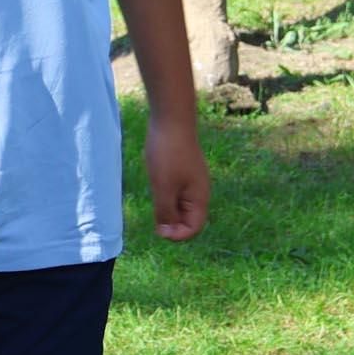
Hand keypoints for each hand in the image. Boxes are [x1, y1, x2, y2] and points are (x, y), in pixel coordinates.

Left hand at [144, 119, 209, 243]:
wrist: (171, 119)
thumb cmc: (168, 154)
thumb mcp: (164, 188)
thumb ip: (166, 212)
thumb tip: (166, 233)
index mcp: (199, 198)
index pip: (193, 228)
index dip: (177, 235)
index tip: (158, 229)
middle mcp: (199, 192)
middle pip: (187, 219)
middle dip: (170, 222)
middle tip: (153, 209)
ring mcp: (191, 181)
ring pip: (179, 206)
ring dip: (166, 207)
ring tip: (155, 191)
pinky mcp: (183, 171)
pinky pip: (175, 192)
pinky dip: (165, 194)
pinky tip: (155, 182)